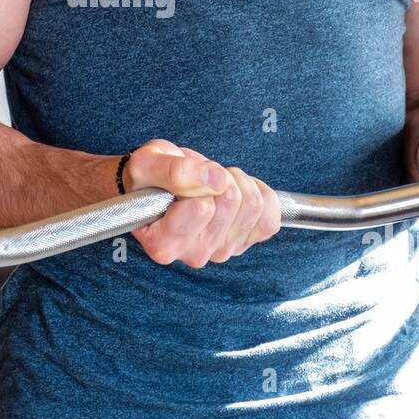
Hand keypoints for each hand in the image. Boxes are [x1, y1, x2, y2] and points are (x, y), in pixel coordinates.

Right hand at [123, 140, 281, 267]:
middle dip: (219, 176)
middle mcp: (193, 253)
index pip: (202, 206)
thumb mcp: (147, 164)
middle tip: (198, 177)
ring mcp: (221, 251)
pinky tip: (236, 190)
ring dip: (237, 181)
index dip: (197, 179)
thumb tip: (218, 180)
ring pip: (253, 205)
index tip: (182, 178)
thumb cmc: (148, 178)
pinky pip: (270, 217)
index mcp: (164, 242)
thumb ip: (175, 171)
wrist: (156, 186)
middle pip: (231, 201)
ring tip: (213, 183)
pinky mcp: (243, 243)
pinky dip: (259, 193)